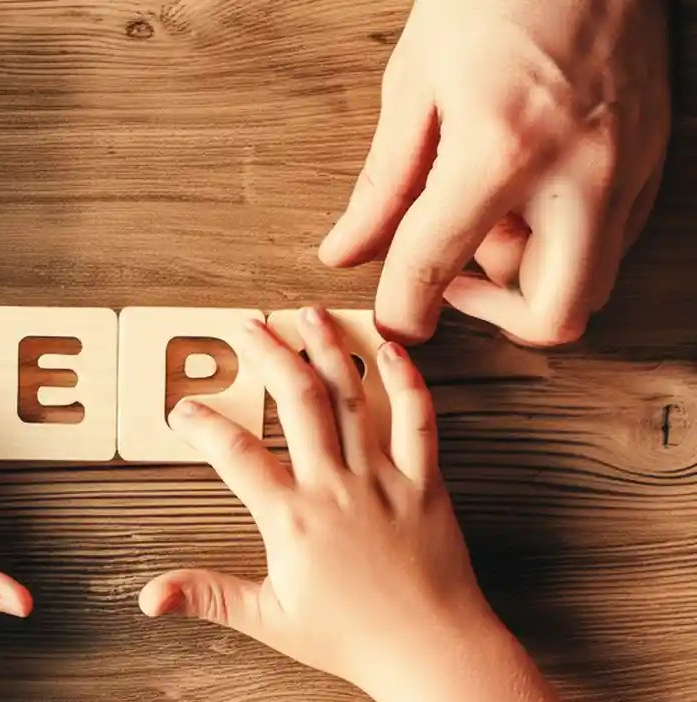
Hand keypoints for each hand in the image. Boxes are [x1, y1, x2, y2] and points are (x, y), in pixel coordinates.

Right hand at [140, 308, 566, 701]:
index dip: (202, 424)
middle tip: (248, 326)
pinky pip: (417, 419)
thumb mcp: (268, 620)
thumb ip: (207, 596)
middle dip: (268, 354)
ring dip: (327, 349)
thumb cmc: (355, 640)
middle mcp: (336, 487)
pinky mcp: (425, 482)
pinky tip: (388, 349)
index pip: (234, 453)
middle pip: (297, 401)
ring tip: (307, 314)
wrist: (432, 653)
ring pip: (352, 397)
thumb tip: (151, 597)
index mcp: (293, 518)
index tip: (184, 410)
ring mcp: (384, 479)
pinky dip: (404, 380)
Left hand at [320, 0, 669, 345]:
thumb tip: (346, 250)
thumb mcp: (415, 83)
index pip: (435, 266)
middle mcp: (580, 171)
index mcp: (502, 150)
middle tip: (451, 281)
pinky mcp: (655, 157)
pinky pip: (614, 238)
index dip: (401, 307)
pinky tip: (528, 191)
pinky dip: (567, 240)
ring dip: (530, 273)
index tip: (393, 317)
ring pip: (591, 280)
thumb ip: (382, 183)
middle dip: (495, 317)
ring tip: (487, 210)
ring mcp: (630, 167)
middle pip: (555, 315)